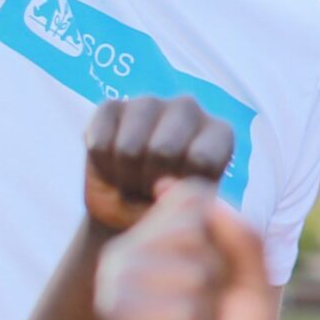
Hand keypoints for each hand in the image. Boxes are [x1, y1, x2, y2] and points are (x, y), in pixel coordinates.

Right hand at [84, 94, 235, 234]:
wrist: (128, 212)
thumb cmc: (168, 212)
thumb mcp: (190, 216)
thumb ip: (189, 201)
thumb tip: (164, 184)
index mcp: (219, 133)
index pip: (201, 160)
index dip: (181, 190)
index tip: (179, 198)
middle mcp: (188, 109)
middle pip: (162, 151)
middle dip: (150, 184)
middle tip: (151, 192)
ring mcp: (149, 103)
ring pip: (128, 148)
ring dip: (125, 178)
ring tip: (133, 183)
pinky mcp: (111, 106)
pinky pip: (100, 143)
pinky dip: (103, 166)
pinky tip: (113, 166)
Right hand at [96, 183, 275, 319]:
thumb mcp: (252, 285)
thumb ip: (242, 236)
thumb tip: (209, 202)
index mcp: (151, 240)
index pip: (192, 197)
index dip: (224, 238)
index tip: (219, 280)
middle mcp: (124, 255)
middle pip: (192, 228)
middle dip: (217, 277)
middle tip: (203, 316)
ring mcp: (115, 287)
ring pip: (190, 271)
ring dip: (205, 313)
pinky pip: (180, 311)